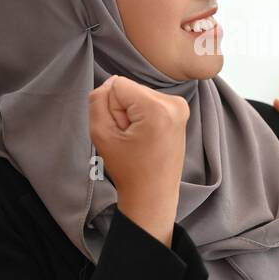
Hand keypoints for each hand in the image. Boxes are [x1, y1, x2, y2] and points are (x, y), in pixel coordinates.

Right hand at [87, 75, 188, 245]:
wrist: (153, 195)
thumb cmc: (129, 170)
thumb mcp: (101, 134)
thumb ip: (98, 101)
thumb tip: (110, 83)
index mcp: (158, 107)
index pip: (118, 85)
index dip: (111, 109)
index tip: (122, 132)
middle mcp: (174, 102)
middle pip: (130, 89)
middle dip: (123, 111)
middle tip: (130, 139)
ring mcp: (180, 107)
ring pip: (138, 95)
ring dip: (132, 115)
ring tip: (138, 140)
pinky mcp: (180, 112)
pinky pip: (149, 102)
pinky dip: (142, 117)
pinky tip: (146, 138)